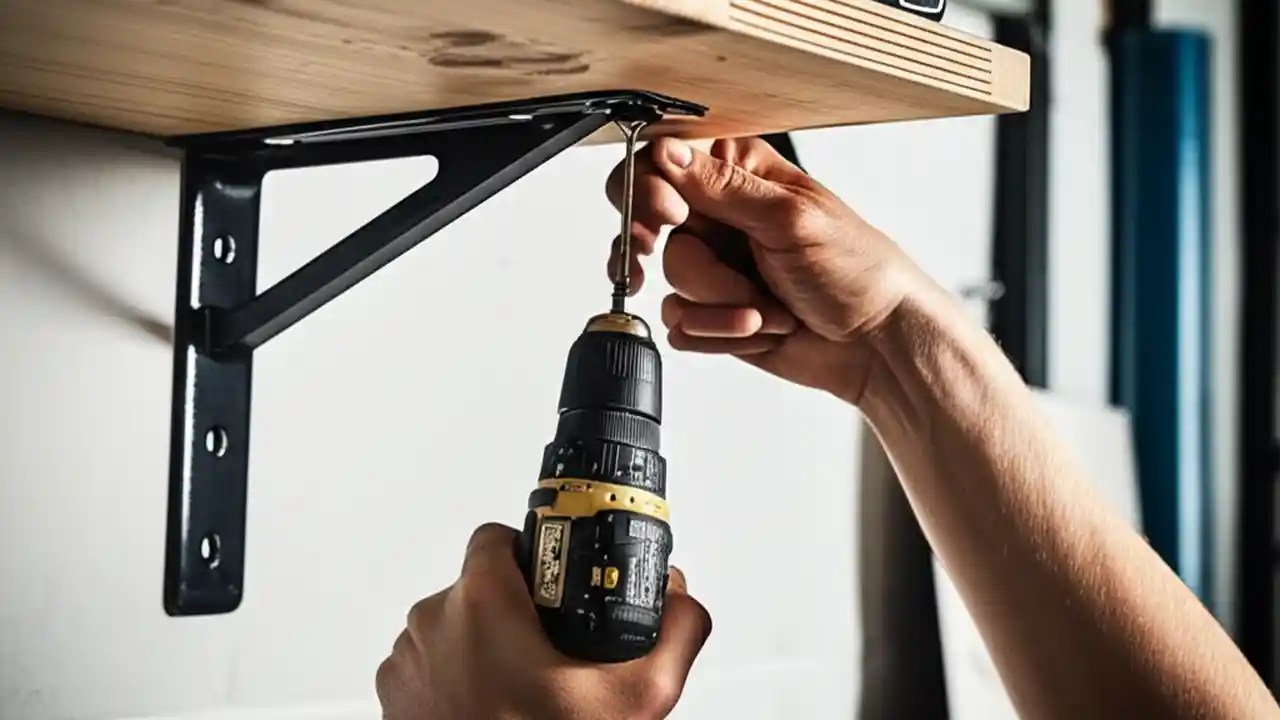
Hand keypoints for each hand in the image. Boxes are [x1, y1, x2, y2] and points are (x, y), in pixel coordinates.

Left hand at [375, 523, 712, 719]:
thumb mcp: (637, 696)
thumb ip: (674, 631)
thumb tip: (679, 601)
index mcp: (481, 602)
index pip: (498, 537)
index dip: (532, 557)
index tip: (554, 587)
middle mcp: (433, 622)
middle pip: (479, 584)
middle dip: (515, 611)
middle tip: (548, 655)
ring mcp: (407, 660)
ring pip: (454, 625)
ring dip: (484, 645)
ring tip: (520, 688)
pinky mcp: (395, 693)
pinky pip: (431, 664)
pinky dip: (456, 678)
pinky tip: (490, 707)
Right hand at [606, 137, 927, 403]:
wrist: (874, 343)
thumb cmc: (855, 270)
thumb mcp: (789, 219)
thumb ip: (722, 187)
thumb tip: (667, 152)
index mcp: (738, 174)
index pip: (659, 166)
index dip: (650, 193)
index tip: (672, 217)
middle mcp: (719, 216)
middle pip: (655, 237)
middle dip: (703, 272)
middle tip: (734, 283)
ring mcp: (714, 266)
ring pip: (670, 287)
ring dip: (723, 309)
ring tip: (772, 309)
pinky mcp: (712, 312)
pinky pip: (680, 326)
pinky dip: (721, 335)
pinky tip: (763, 329)